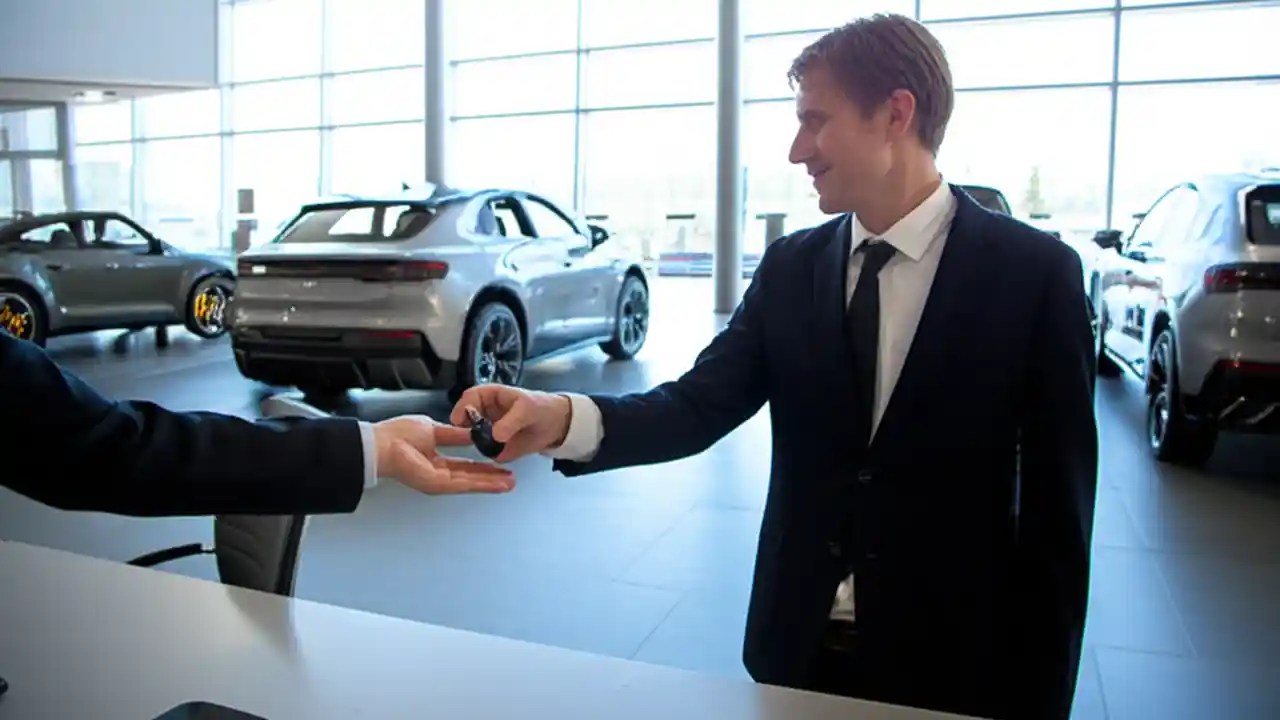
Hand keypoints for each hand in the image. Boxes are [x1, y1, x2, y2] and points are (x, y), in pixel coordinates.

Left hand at [372, 415, 514, 493]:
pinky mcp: (437, 484)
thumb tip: (471, 433)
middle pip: (470, 478)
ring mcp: (437, 481)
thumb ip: (453, 434)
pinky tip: (496, 484)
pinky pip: (464, 484)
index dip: (482, 466)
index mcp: (435, 461)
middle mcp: (437, 474)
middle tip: (510, 479)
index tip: (498, 464)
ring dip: (491, 483)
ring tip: (509, 484)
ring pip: (470, 483)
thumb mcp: (433, 429)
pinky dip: (482, 484)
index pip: (464, 466)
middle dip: (491, 478)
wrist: (381, 443)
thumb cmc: (397, 435)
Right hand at [449, 385, 571, 461]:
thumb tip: (496, 436)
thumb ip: (511, 422)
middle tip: (469, 441)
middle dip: (463, 431)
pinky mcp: (495, 448)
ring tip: (484, 450)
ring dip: (475, 445)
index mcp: (488, 396)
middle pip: (464, 421)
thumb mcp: (527, 409)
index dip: (461, 409)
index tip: (460, 423)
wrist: (558, 426)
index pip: (468, 398)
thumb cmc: (540, 408)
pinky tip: (493, 458)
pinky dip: (487, 456)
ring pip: (472, 439)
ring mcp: (487, 432)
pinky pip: (486, 453)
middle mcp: (483, 414)